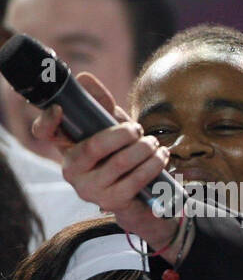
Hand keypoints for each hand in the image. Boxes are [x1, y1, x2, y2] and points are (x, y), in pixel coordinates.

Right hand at [30, 72, 178, 255]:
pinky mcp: (111, 202)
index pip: (44, 133)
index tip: (59, 108)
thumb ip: (100, 105)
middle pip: (94, 146)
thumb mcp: (111, 128)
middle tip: (138, 129)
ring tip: (154, 143)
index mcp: (66, 148)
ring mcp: (90, 189)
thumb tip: (85, 77)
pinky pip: (135, 179)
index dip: (47, 120)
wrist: (140, 199)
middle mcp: (71, 170)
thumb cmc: (121, 157)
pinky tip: (161, 156)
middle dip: (123, 133)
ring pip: (120, 162)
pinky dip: (152, 164)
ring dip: (143, 148)